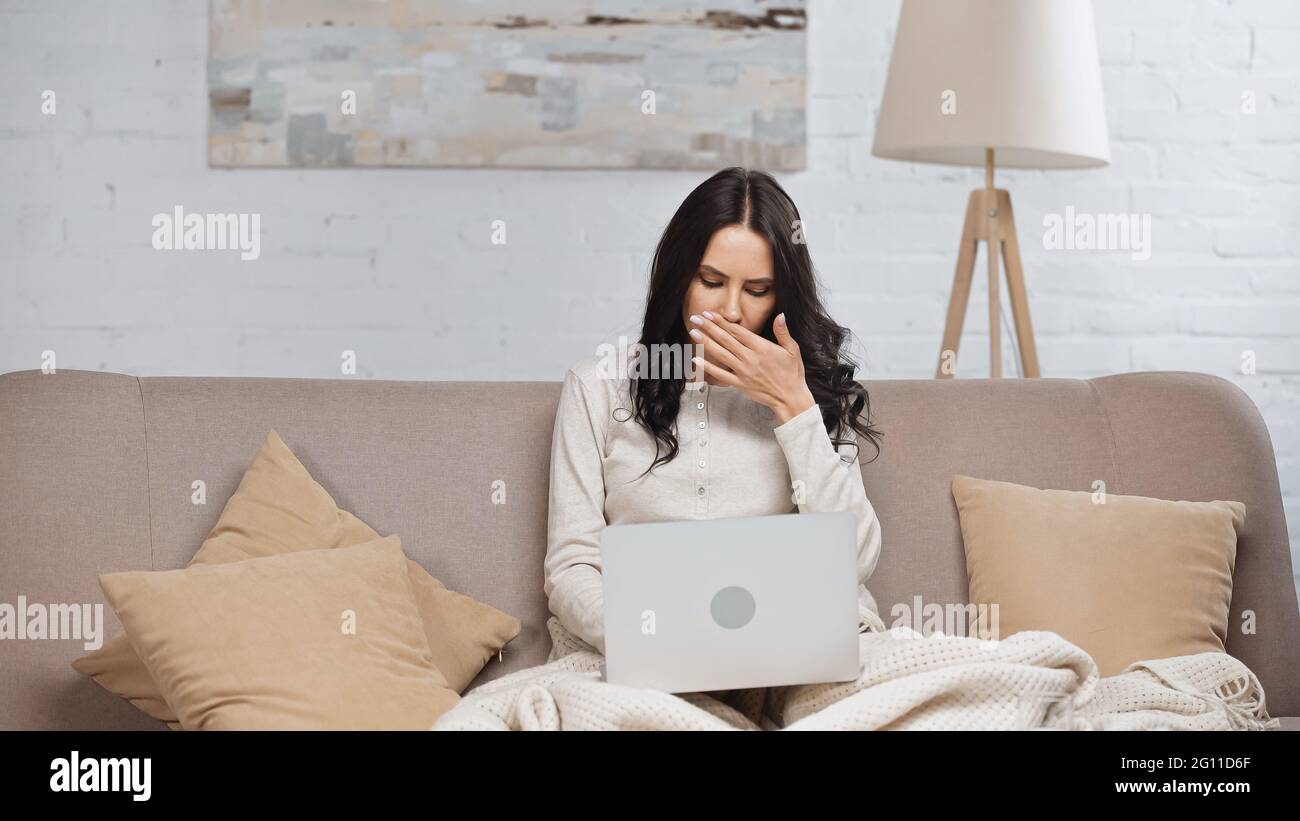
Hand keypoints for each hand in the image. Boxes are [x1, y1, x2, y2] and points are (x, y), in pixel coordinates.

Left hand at [688, 311, 815, 423]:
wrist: (790, 397)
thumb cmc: (792, 373)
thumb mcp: (792, 350)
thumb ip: (783, 332)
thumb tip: (781, 316)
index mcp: (762, 347)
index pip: (737, 331)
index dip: (722, 321)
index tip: (710, 314)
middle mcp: (750, 358)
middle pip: (725, 339)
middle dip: (709, 327)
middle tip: (696, 318)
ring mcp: (743, 372)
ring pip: (721, 354)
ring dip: (705, 342)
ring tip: (693, 332)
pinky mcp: (740, 384)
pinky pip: (721, 375)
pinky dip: (708, 367)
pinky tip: (696, 359)